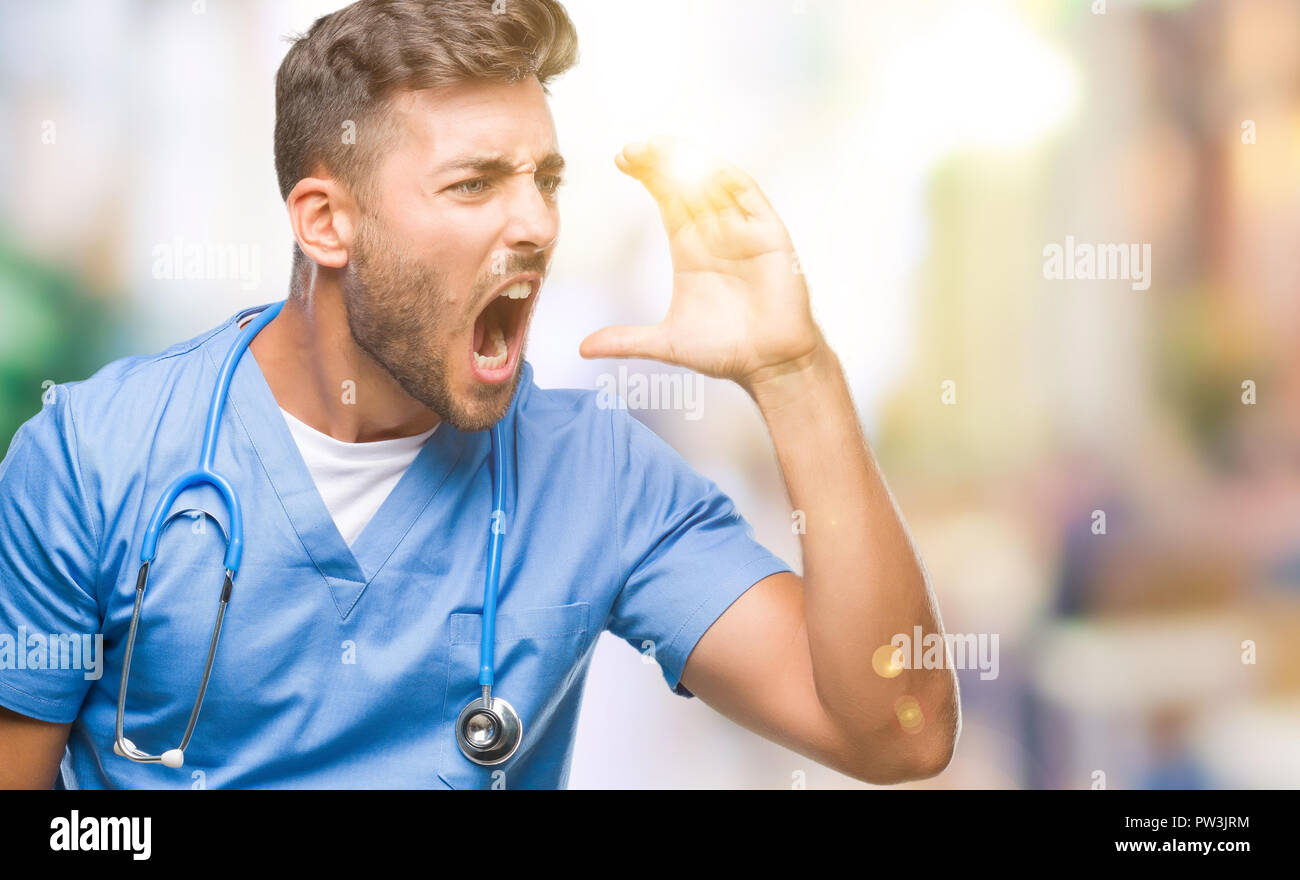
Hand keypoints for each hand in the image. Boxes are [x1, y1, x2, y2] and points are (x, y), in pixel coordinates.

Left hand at [579, 136, 824, 391]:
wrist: (769, 366)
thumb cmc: (726, 352)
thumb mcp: (665, 343)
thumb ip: (625, 340)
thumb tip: (583, 349)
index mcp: (690, 249)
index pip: (666, 199)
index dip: (647, 175)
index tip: (621, 160)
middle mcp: (715, 234)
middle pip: (685, 184)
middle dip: (660, 162)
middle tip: (632, 149)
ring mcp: (743, 231)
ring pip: (715, 182)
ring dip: (689, 162)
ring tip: (661, 149)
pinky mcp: (769, 236)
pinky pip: (749, 197)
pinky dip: (728, 178)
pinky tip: (704, 166)